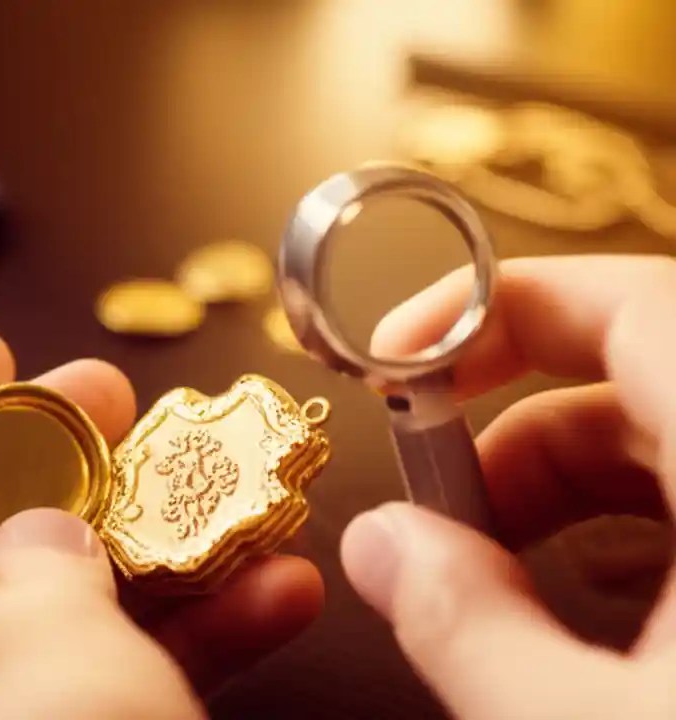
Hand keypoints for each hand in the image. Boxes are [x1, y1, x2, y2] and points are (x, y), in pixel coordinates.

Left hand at [0, 328, 322, 718]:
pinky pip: (78, 676)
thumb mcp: (58, 614)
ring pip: (41, 599)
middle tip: (124, 410)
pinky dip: (160, 636)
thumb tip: (39, 532)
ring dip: (137, 545)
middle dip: (56, 456)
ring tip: (224, 500)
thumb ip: (47, 546)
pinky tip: (261, 602)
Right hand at [342, 254, 675, 718]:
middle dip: (512, 431)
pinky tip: (597, 609)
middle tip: (438, 510)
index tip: (398, 362)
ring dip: (565, 488)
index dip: (493, 308)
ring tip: (497, 574)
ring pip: (671, 436)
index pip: (631, 302)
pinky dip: (637, 528)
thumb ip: (467, 628)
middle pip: (639, 368)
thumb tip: (381, 545)